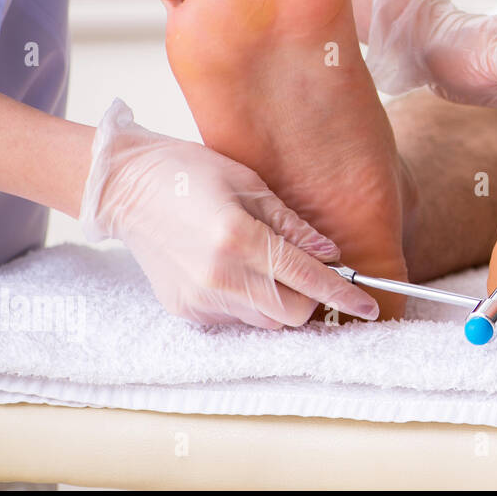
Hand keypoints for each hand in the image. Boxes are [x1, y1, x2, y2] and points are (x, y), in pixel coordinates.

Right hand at [79, 100, 379, 327]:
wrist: (125, 187)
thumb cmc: (189, 173)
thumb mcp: (249, 183)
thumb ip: (291, 223)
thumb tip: (331, 252)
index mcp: (238, 239)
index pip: (307, 278)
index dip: (344, 294)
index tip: (371, 305)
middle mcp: (218, 277)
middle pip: (292, 314)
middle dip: (313, 299)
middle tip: (312, 270)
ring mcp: (199, 298)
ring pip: (266, 322)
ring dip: (283, 302)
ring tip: (271, 265)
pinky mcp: (185, 310)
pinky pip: (237, 319)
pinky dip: (253, 302)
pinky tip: (241, 271)